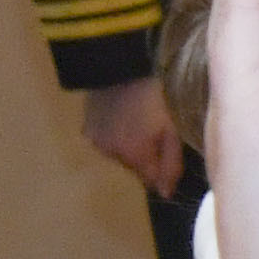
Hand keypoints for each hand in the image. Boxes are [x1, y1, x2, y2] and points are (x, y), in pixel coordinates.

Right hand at [80, 74, 185, 195]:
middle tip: (155, 127)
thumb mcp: (172, 128)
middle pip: (133, 167)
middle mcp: (111, 154)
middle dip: (145, 155)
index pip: (149, 180)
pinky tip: (121, 113)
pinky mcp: (86, 126)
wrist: (122, 64)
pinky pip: (104, 139)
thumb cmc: (155, 95)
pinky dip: (113, 133)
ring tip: (137, 117)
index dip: (161, 167)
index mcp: (134, 156)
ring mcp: (95, 141)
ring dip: (128, 144)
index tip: (167, 148)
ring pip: (118, 154)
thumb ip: (171, 163)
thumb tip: (165, 194)